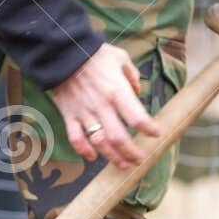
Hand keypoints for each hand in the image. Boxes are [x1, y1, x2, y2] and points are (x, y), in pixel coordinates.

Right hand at [47, 43, 159, 169]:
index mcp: (118, 92)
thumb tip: (138, 91)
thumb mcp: (120, 58)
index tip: (156, 134)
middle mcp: (102, 106)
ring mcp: (84, 113)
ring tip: (122, 164)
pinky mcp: (69, 115)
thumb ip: (132, 75)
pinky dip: (83, 151)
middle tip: (139, 159)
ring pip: (100, 142)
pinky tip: (92, 157)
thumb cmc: (94, 54)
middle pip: (119, 138)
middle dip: (131, 152)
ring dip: (112, 157)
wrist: (62, 53)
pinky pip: (76, 138)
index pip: (137, 118)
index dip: (149, 129)